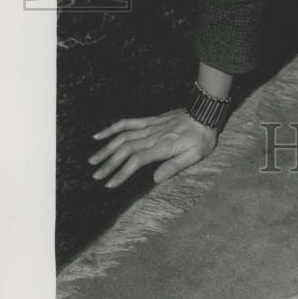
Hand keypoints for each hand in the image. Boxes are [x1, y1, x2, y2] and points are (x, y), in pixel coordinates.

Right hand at [88, 109, 217, 187]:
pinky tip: (99, 135)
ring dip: (107, 148)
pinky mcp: (150, 120)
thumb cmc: (202, 138)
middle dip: (109, 163)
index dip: (122, 172)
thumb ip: (174, 166)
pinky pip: (128, 122)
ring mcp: (150, 126)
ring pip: (123, 137)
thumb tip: (155, 180)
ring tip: (92, 160)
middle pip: (126, 149)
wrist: (205, 114)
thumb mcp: (195, 155)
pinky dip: (113, 128)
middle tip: (95, 176)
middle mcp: (153, 136)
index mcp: (163, 147)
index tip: (110, 184)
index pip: (137, 160)